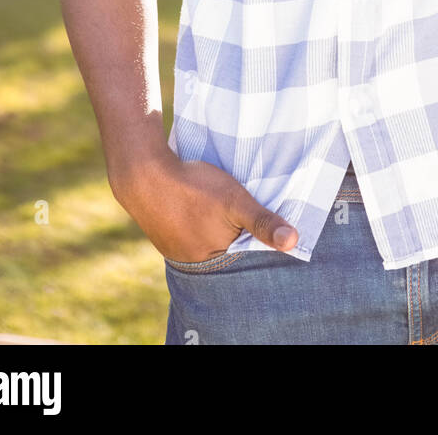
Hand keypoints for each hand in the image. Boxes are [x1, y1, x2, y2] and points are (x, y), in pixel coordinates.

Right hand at [110, 151, 298, 262]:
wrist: (143, 174)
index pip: (246, 258)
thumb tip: (294, 243)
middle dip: (240, 238)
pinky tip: (203, 211)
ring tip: (226, 214)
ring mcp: (177, 250)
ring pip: (209, 243)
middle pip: (228, 253)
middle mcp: (194, 263)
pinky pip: (192, 234)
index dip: (259, 243)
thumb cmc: (192, 188)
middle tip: (246, 217)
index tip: (272, 229)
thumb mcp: (235, 201)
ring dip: (220, 231)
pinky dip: (201, 225)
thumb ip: (263, 222)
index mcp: (213, 261)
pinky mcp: (166, 235)